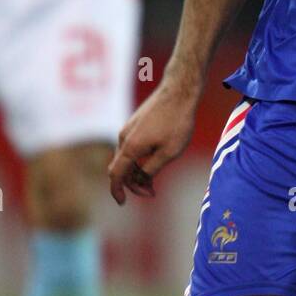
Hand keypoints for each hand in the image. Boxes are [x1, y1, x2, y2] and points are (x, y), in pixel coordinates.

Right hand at [108, 79, 198, 204]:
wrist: (179, 91)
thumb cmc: (177, 122)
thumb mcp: (170, 152)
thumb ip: (152, 169)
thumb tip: (142, 180)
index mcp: (131, 147)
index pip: (116, 175)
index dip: (117, 191)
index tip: (123, 203)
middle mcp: (124, 138)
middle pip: (121, 168)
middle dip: (133, 183)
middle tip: (152, 192)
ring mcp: (128, 129)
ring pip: (126, 158)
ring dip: (137, 171)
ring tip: (155, 178)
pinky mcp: (135, 124)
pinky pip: (131, 147)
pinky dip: (138, 159)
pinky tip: (154, 160)